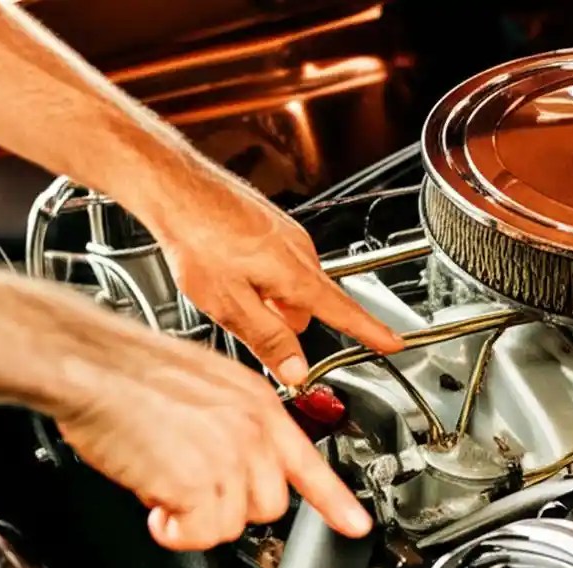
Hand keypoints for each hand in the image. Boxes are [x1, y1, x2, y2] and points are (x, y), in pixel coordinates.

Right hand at [53, 329, 370, 549]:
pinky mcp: (198, 484)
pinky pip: (200, 534)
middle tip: (191, 486)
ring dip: (197, 518)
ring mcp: (229, 459)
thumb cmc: (132, 373)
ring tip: (166, 484)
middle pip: (269, 505)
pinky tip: (157, 504)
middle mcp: (252, 432)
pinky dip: (175, 531)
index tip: (357, 525)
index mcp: (259, 406)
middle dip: (229, 506)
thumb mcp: (207, 386)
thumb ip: (233, 424)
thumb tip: (232, 458)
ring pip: (232, 524)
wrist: (93, 365)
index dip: (336, 502)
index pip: (309, 463)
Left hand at [142, 165, 402, 385]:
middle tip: (240, 314)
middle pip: (308, 308)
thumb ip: (270, 341)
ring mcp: (289, 237)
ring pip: (290, 288)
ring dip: (266, 297)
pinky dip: (258, 276)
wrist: (178, 190)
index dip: (372, 333)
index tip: (395, 343)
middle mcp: (302, 253)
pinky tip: (227, 267)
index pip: (347, 313)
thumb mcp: (230, 305)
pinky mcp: (274, 228)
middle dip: (282, 321)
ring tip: (226, 284)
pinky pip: (278, 267)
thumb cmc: (198, 240)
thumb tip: (297, 372)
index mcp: (297, 276)